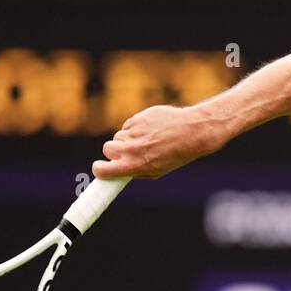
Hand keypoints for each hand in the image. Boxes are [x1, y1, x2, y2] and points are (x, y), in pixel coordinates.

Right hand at [93, 105, 221, 179]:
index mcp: (134, 165)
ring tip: (146, 140)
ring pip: (119, 136)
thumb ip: (136, 171)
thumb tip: (118, 172)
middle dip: (114, 151)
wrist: (192, 132)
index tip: (100, 168)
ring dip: (127, 139)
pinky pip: (129, 125)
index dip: (99, 169)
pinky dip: (136, 128)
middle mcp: (131, 148)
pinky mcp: (138, 118)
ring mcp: (133, 132)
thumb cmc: (176, 155)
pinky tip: (152, 130)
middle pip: (107, 148)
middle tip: (127, 152)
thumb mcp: (157, 171)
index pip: (102, 169)